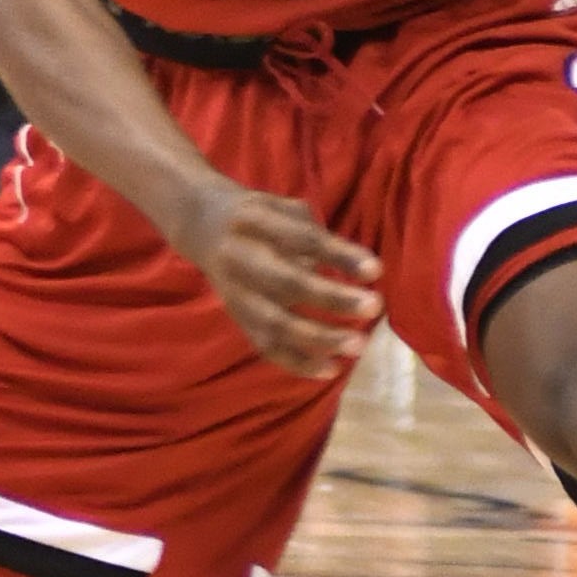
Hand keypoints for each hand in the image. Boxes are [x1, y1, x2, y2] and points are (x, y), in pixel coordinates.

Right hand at [175, 186, 380, 379]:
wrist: (201, 225)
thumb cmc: (258, 217)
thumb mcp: (282, 207)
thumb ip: (314, 233)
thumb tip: (356, 267)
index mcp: (254, 221)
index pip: (302, 240)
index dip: (339, 255)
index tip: (376, 270)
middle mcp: (240, 257)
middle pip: (287, 283)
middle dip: (332, 298)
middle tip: (374, 306)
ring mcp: (235, 293)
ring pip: (275, 322)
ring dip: (318, 338)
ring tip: (357, 345)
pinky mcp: (237, 318)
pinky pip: (266, 346)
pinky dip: (298, 362)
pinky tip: (331, 369)